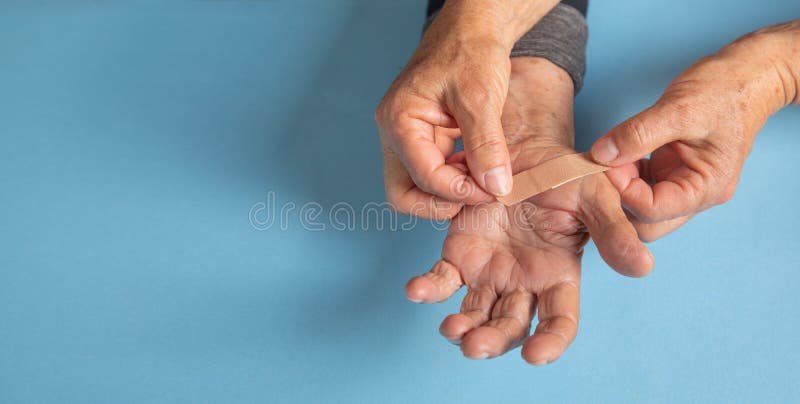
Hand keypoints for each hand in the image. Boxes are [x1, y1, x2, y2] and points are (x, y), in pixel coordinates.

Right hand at [375, 0, 558, 218]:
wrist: (473, 27)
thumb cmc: (469, 50)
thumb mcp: (481, 98)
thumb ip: (486, 146)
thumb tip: (495, 187)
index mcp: (398, 120)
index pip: (423, 176)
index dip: (459, 191)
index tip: (492, 191)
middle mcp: (395, 133)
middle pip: (404, 193)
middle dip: (440, 203)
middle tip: (477, 197)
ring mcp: (407, 138)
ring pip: (417, 188)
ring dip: (449, 193)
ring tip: (482, 181)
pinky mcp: (424, 139)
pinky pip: (433, 173)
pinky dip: (455, 179)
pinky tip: (479, 169)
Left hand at [405, 58, 653, 364]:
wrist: (523, 146)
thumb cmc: (564, 173)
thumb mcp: (594, 197)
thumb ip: (613, 232)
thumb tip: (643, 268)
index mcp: (558, 275)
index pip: (559, 321)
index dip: (551, 343)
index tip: (536, 356)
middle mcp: (523, 283)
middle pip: (510, 327)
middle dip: (493, 341)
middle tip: (474, 345)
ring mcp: (490, 272)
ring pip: (475, 314)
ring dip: (461, 328)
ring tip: (451, 329)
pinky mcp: (460, 254)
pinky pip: (442, 279)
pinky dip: (428, 288)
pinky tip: (417, 290)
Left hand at [590, 22, 799, 240]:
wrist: (746, 76)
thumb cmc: (723, 90)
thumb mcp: (678, 109)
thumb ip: (637, 134)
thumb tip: (600, 155)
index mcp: (707, 188)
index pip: (652, 211)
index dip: (622, 191)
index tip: (606, 163)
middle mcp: (697, 195)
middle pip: (646, 223)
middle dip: (619, 199)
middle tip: (603, 166)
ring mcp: (683, 185)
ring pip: (641, 209)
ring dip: (620, 189)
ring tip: (609, 159)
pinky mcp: (671, 173)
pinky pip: (642, 188)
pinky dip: (626, 176)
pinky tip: (618, 155)